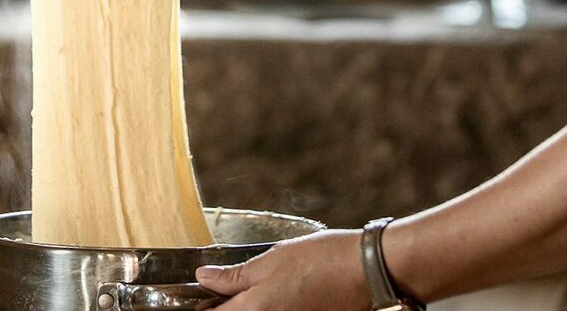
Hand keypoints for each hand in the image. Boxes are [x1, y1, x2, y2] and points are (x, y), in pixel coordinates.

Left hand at [196, 229, 370, 309]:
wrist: (367, 272)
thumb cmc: (321, 260)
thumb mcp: (271, 260)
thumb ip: (235, 275)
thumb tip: (203, 277)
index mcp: (255, 310)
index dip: (201, 306)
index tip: (198, 295)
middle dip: (223, 308)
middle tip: (220, 292)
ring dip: (245, 308)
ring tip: (249, 291)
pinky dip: (264, 309)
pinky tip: (270, 296)